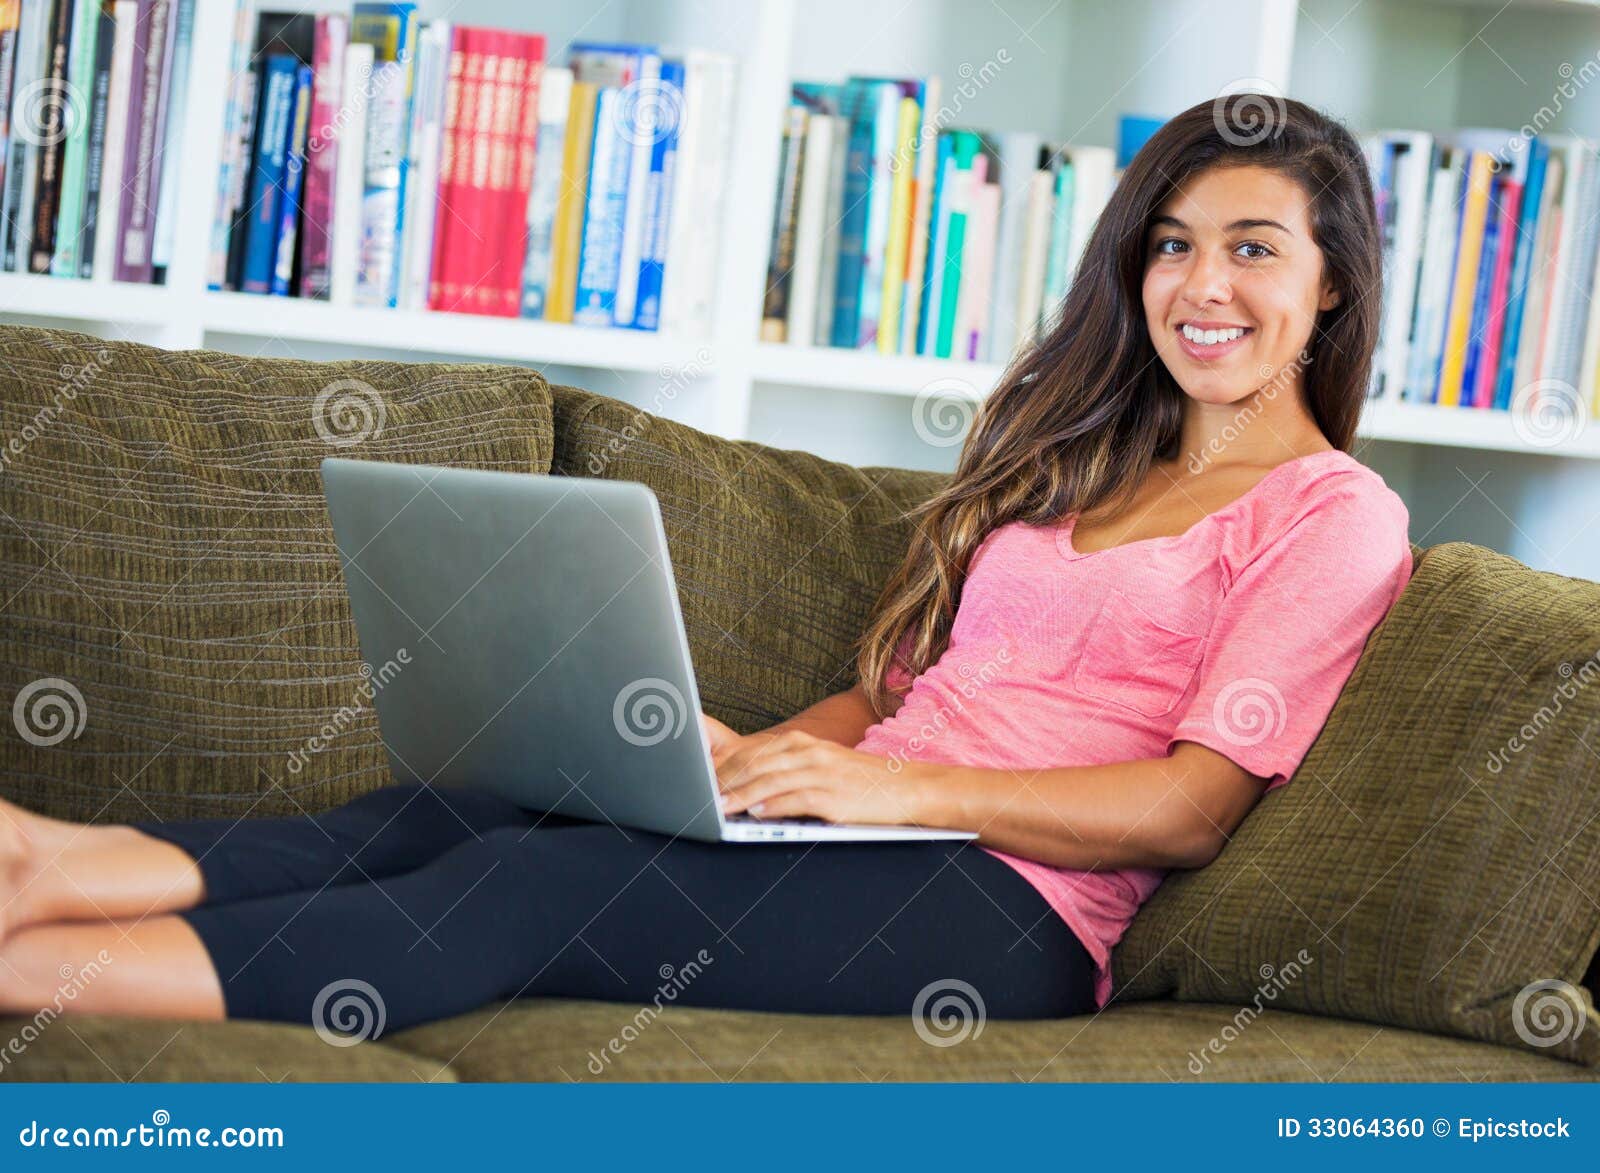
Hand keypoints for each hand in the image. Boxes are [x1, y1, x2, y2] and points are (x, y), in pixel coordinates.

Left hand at [701, 713, 942, 826]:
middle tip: (701, 796)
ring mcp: (822, 773)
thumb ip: (789, 771)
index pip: (754, 752)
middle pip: (756, 765)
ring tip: (719, 807)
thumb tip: (752, 789)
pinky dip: (773, 805)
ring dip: (741, 795)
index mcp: (804, 743)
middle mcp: (810, 753)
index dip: (725, 767)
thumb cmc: (863, 782)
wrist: (908, 787)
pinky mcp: (834, 796)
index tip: (702, 781)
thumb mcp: (824, 767)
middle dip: (726, 781)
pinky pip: (797, 798)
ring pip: (771, 781)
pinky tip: (756, 812)